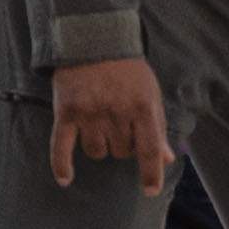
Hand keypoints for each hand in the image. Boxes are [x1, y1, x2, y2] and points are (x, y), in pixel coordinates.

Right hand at [46, 56, 171, 192]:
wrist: (94, 38)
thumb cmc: (127, 70)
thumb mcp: (149, 93)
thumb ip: (158, 128)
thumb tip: (167, 160)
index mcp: (141, 106)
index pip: (148, 148)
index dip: (150, 172)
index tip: (150, 190)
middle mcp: (115, 112)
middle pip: (122, 152)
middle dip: (124, 145)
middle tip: (120, 123)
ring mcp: (89, 113)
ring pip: (97, 152)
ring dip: (101, 146)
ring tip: (100, 125)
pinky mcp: (66, 112)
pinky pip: (62, 147)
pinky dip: (62, 165)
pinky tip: (65, 179)